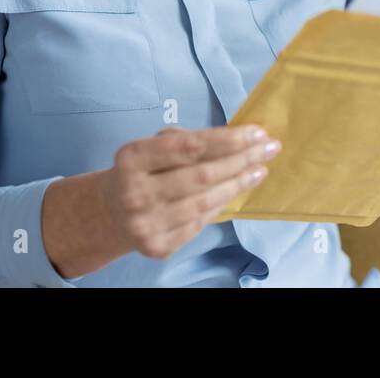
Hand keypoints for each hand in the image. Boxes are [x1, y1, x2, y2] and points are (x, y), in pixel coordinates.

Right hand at [101, 124, 280, 259]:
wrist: (110, 213)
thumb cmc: (142, 170)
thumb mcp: (152, 146)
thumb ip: (187, 142)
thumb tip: (239, 138)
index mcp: (132, 158)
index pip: (189, 146)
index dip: (227, 139)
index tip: (257, 132)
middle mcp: (135, 193)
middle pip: (201, 175)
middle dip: (241, 160)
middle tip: (269, 148)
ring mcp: (145, 224)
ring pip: (205, 202)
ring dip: (238, 184)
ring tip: (260, 170)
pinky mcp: (156, 246)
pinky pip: (199, 223)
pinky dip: (221, 204)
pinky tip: (236, 190)